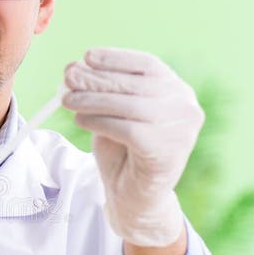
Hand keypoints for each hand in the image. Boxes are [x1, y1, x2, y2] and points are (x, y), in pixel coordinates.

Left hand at [63, 47, 203, 246]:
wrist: (135, 197)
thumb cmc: (124, 152)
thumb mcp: (113, 114)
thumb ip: (102, 92)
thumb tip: (73, 69)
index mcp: (177, 91)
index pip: (148, 65)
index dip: (116, 59)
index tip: (87, 56)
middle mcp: (186, 107)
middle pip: (136, 84)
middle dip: (98, 80)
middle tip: (67, 78)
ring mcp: (182, 130)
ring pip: (131, 106)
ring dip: (93, 100)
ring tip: (68, 100)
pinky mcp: (168, 152)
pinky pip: (128, 129)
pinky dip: (99, 122)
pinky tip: (80, 120)